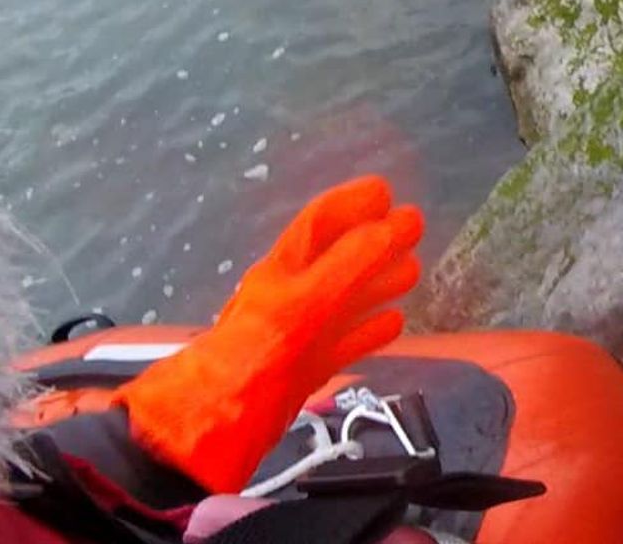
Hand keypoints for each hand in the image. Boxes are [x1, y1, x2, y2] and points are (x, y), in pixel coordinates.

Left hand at [116, 176, 423, 492]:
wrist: (209, 433)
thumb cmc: (254, 358)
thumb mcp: (304, 302)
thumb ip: (351, 263)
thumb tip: (400, 221)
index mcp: (283, 272)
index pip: (319, 223)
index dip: (350, 202)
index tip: (386, 190)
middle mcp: (291, 297)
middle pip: (337, 259)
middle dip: (373, 241)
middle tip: (413, 227)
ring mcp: (299, 336)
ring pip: (345, 300)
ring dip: (378, 283)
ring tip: (413, 271)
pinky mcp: (305, 371)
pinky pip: (345, 342)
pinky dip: (371, 330)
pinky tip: (395, 324)